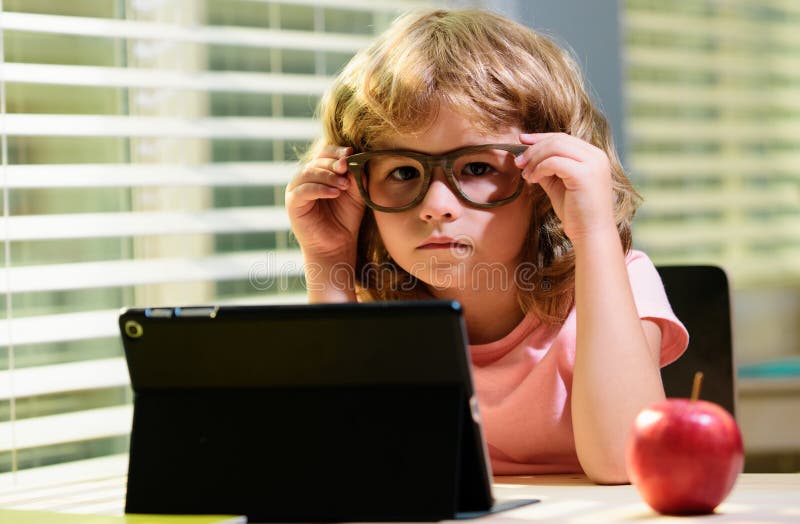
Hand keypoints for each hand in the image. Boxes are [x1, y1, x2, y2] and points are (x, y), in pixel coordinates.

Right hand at [285, 145, 365, 262]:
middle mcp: (305, 178)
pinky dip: (320, 189)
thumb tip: (351, 159)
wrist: (337, 244)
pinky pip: (304, 190)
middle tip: (347, 168)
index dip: (336, 151)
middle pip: (317, 162)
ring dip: (328, 176)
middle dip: (334, 163)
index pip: (324, 153)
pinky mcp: (292, 203)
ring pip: (309, 173)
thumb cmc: (346, 218)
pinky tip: (335, 193)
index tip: (350, 153)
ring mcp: (297, 189)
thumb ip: (354, 176)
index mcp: (319, 172)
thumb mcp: (355, 193)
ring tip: (344, 185)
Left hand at [515, 133, 616, 242]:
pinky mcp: (585, 174)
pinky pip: (555, 162)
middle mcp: (596, 156)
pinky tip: (533, 179)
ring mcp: (593, 164)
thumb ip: (546, 169)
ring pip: (556, 147)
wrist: (591, 234)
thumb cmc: (576, 213)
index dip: (540, 137)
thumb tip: (527, 158)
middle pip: (558, 140)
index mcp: (593, 156)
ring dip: (535, 158)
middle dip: (534, 149)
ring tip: (525, 174)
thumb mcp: (558, 185)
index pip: (563, 138)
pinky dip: (540, 168)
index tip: (521, 140)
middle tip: (518, 162)